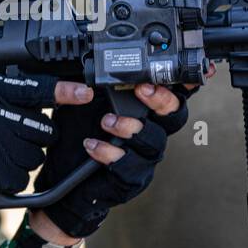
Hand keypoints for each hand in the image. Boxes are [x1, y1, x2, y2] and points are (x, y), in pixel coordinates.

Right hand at [0, 72, 93, 198]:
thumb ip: (6, 90)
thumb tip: (39, 95)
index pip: (40, 89)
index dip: (67, 91)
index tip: (85, 93)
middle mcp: (0, 118)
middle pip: (45, 131)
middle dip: (37, 134)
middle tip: (17, 133)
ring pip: (35, 157)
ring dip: (26, 156)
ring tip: (1, 150)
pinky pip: (19, 178)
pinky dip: (12, 176)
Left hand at [34, 79, 196, 237]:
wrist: (63, 173)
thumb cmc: (80, 134)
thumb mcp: (83, 101)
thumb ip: (95, 85)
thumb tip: (95, 67)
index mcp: (146, 113)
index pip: (173, 96)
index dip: (184, 85)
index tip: (184, 73)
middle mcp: (152, 134)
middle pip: (174, 116)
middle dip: (162, 100)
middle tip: (141, 90)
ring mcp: (144, 159)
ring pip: (154, 141)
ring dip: (131, 127)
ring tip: (106, 121)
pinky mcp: (132, 180)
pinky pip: (130, 167)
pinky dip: (110, 154)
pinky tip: (92, 146)